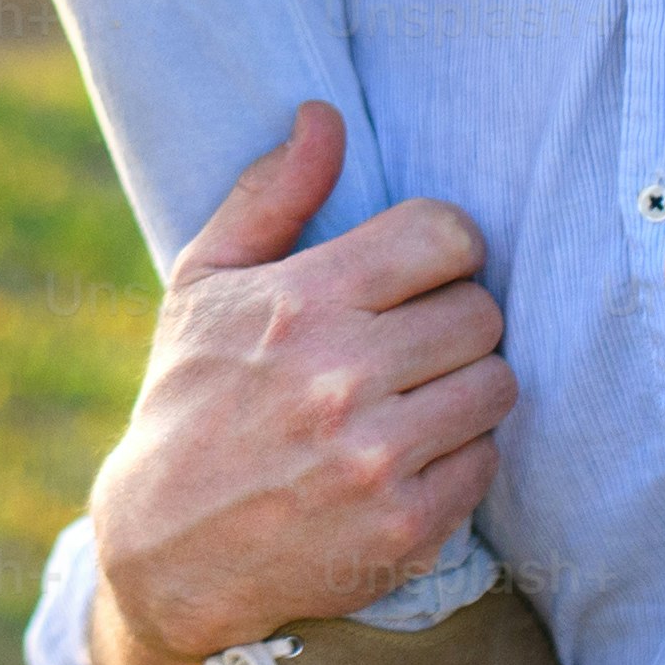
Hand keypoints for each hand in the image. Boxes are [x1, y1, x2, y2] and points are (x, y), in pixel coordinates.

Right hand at [86, 104, 515, 664]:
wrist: (167, 549)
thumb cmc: (190, 398)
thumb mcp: (205, 284)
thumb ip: (271, 195)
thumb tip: (324, 115)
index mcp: (301, 302)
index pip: (445, 235)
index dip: (443, 249)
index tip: (419, 274)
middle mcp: (342, 376)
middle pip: (481, 312)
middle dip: (455, 322)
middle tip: (413, 344)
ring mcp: (377, 457)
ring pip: (497, 386)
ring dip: (467, 388)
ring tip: (417, 397)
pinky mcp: (404, 527)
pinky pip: (487, 463)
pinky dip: (460, 458)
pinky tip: (410, 458)